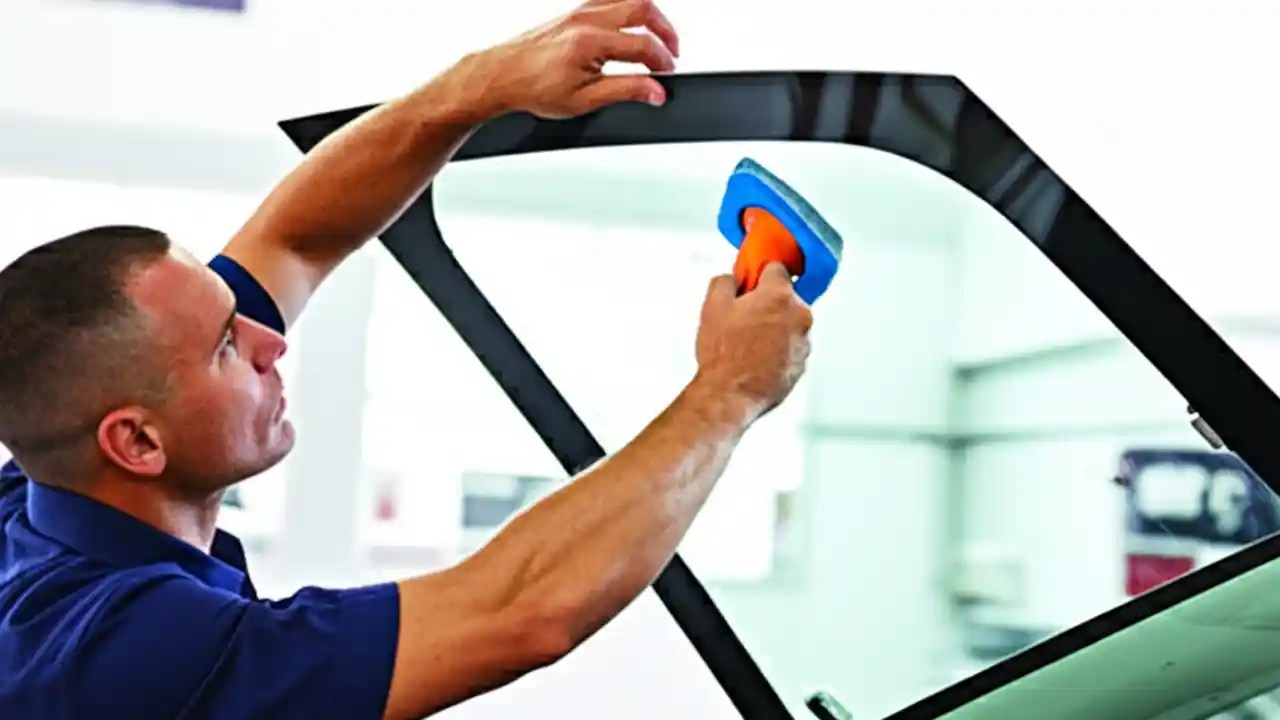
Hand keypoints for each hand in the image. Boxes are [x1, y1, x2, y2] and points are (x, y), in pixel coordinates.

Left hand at [477, 0, 679, 118]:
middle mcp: (586, 20)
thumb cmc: (534, 88)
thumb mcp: (584, 100)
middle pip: (642, 9)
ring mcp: (579, 11)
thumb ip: (625, 91)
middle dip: (665, 31)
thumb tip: (655, 91)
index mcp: (591, 42)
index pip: (643, 46)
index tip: (666, 78)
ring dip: (648, 15)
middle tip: (671, 54)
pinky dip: (626, 6)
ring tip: (657, 37)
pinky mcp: (573, 11)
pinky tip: (631, 23)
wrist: (502, 76)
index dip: (662, 63)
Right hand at [693, 263, 813, 419]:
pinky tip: (756, 359)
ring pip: (790, 325)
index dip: (759, 274)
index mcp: (780, 295)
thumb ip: (724, 282)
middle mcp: (799, 316)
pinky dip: (779, 350)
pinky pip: (791, 349)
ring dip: (775, 328)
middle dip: (768, 303)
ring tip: (748, 343)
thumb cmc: (723, 353)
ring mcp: (804, 343)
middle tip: (744, 317)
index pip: (777, 268)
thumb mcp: (712, 306)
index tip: (751, 282)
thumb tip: (732, 279)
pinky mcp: (802, 365)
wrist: (729, 394)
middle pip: (786, 298)